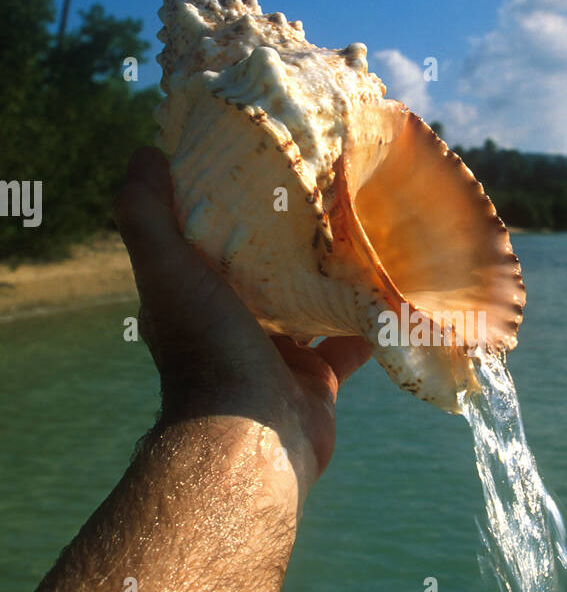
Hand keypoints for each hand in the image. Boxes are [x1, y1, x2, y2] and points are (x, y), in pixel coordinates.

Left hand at [114, 147, 369, 497]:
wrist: (252, 439)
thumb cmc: (207, 349)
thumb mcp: (167, 270)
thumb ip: (146, 213)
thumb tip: (146, 151)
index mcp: (195, 296)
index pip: (209, 238)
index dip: (228, 202)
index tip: (260, 161)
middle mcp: (234, 325)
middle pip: (265, 269)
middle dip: (291, 236)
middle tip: (327, 187)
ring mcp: (277, 356)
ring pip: (312, 303)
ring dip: (335, 273)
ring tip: (366, 227)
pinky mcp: (318, 381)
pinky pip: (351, 342)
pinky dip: (373, 319)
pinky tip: (396, 284)